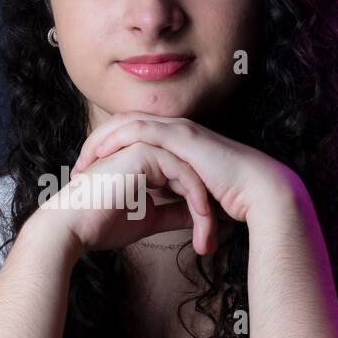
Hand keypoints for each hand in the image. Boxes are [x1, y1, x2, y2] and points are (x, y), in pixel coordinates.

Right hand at [38, 139, 218, 255]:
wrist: (72, 227)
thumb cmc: (101, 223)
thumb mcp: (148, 218)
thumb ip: (173, 213)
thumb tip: (198, 218)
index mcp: (144, 160)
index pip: (184, 178)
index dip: (199, 207)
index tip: (208, 237)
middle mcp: (145, 147)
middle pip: (192, 174)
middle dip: (207, 210)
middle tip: (213, 242)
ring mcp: (143, 145)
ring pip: (191, 173)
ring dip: (205, 208)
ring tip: (209, 240)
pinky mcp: (143, 152)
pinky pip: (183, 172)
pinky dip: (196, 198)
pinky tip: (201, 221)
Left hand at [71, 113, 301, 225]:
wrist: (261, 194)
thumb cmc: (234, 199)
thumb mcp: (193, 199)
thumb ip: (177, 200)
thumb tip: (162, 214)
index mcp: (177, 143)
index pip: (133, 138)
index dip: (107, 152)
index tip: (87, 176)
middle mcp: (176, 131)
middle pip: (123, 126)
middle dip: (96, 144)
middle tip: (77, 168)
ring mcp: (180, 130)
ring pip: (127, 123)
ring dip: (100, 141)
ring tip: (82, 164)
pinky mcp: (183, 137)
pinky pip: (140, 131)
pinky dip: (117, 140)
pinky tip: (101, 156)